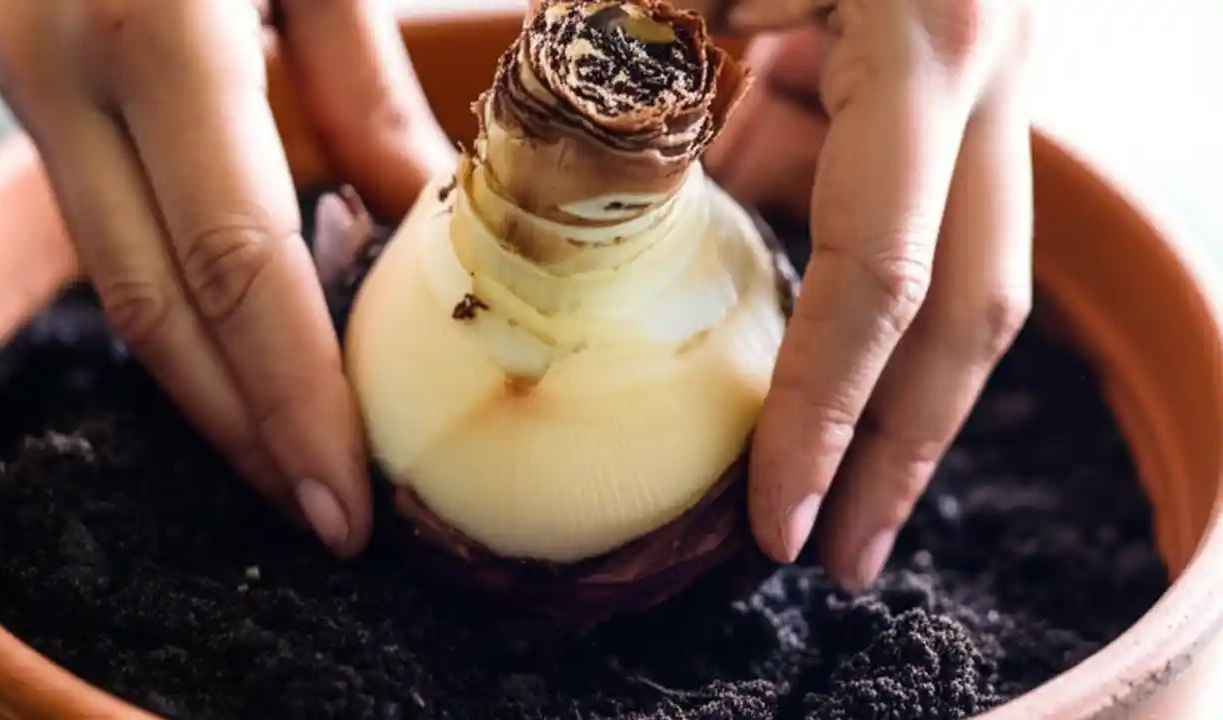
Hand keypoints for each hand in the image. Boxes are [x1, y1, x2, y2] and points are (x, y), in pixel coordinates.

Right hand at [0, 0, 455, 555]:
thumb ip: (356, 91)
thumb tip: (397, 226)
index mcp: (156, 32)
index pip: (236, 269)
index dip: (293, 400)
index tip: (349, 503)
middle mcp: (66, 70)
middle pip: (164, 313)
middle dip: (249, 434)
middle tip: (333, 525)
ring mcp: (33, 78)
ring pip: (126, 290)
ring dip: (212, 396)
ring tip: (297, 471)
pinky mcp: (36, 82)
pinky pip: (116, 234)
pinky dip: (186, 318)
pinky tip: (251, 364)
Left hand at [707, 1, 1034, 589]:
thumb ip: (649, 60)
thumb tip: (610, 171)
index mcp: (922, 46)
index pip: (877, 280)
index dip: (825, 413)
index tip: (775, 521)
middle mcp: (984, 81)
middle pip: (965, 318)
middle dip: (901, 453)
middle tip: (839, 561)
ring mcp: (987, 89)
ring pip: (959, 282)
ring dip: (883, 385)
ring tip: (820, 477)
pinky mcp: (956, 96)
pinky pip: (907, 213)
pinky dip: (838, 270)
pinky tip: (780, 273)